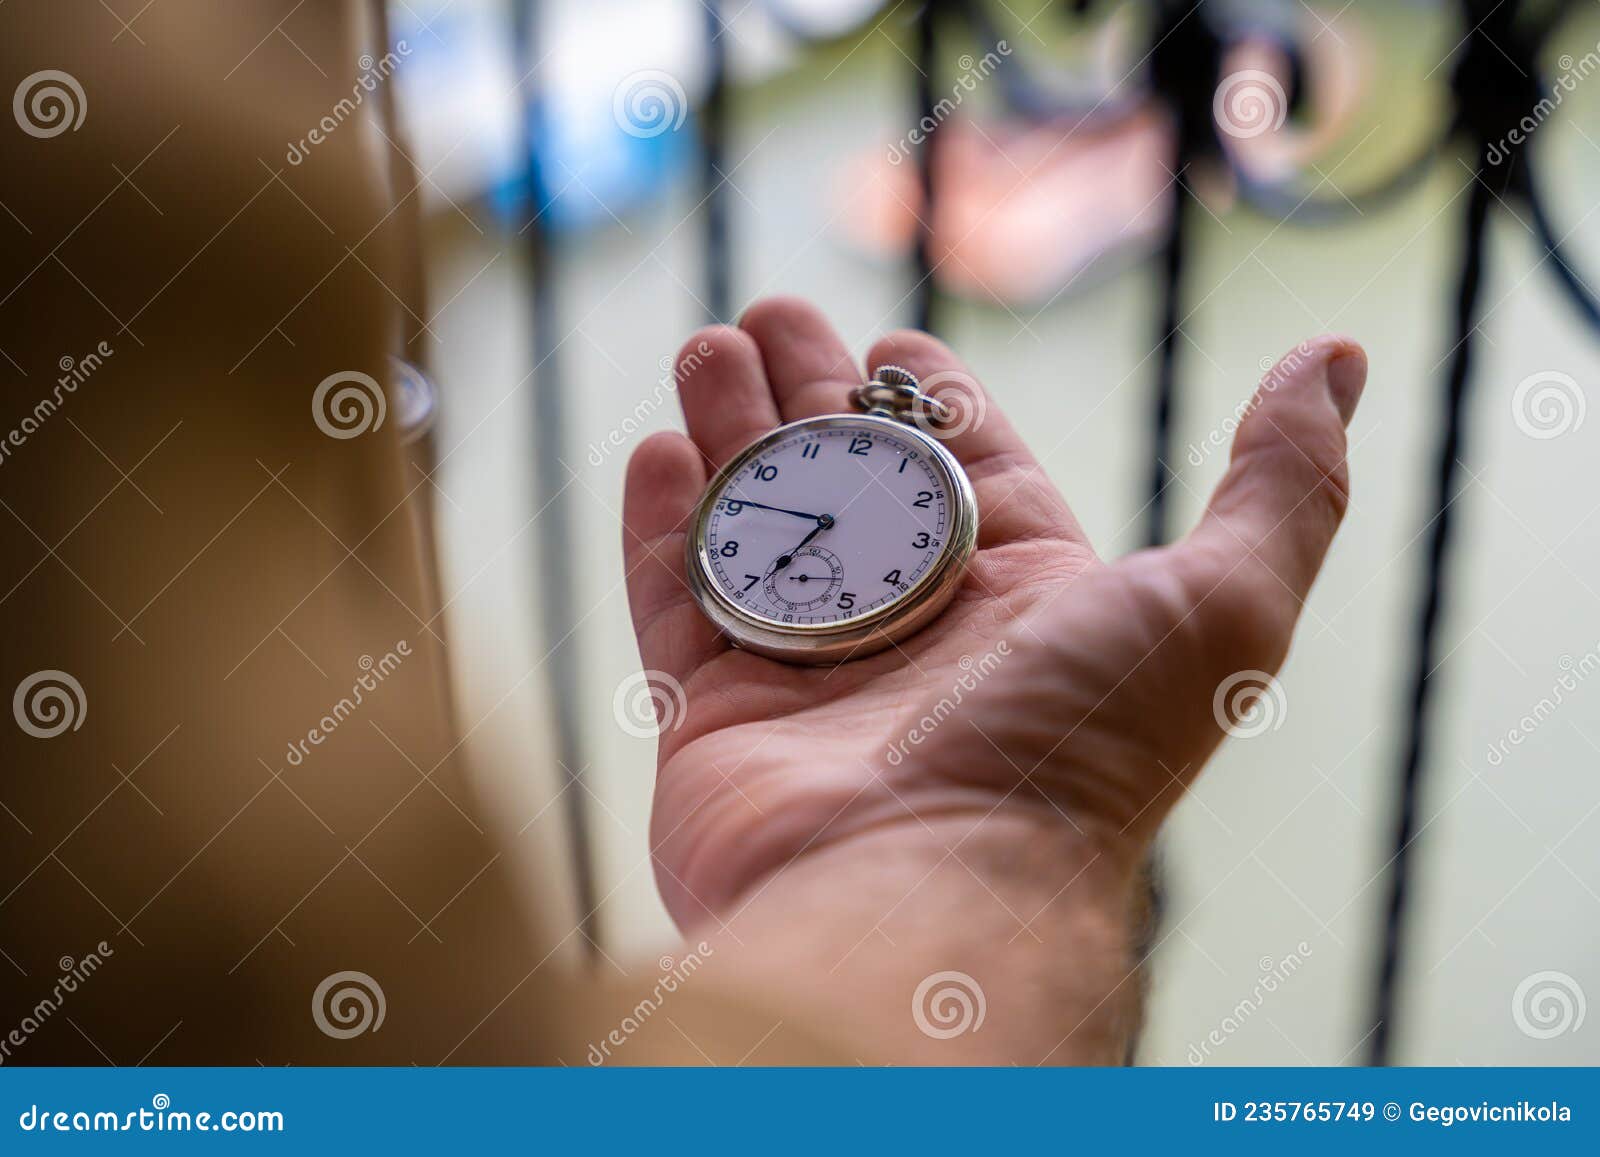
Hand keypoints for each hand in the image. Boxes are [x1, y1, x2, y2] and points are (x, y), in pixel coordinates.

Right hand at [621, 297, 1364, 1060]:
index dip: (934, 402)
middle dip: (812, 389)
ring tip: (709, 348)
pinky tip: (655, 449)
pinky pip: (679, 599)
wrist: (924, 895)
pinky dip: (663, 523)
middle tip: (769, 315)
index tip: (894, 338)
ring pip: (761, 524)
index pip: (969, 471)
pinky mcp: (713, 716)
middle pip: (852, 480)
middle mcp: (913, 636)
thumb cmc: (1074, 750)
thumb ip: (1280, 482)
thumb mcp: (1220, 601)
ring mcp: (807, 677)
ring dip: (732, 431)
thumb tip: (1335, 359)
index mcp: (1021, 603)